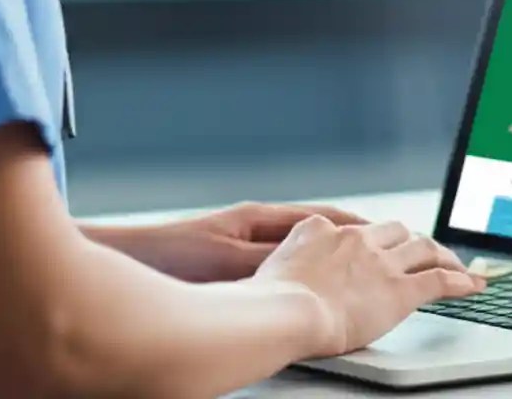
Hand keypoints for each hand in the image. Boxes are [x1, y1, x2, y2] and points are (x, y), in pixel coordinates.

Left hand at [84, 202, 366, 282]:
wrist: (126, 261)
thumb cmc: (170, 256)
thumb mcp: (229, 260)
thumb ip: (271, 262)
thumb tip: (308, 262)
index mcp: (260, 218)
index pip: (324, 217)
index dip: (358, 227)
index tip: (385, 236)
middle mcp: (254, 228)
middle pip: (317, 231)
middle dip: (350, 242)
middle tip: (384, 253)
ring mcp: (242, 246)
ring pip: (300, 252)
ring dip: (328, 261)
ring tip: (357, 273)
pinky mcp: (229, 267)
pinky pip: (279, 269)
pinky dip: (301, 276)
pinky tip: (305, 294)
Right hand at [252, 216, 484, 357]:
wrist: (285, 312)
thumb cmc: (268, 302)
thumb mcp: (270, 269)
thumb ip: (286, 266)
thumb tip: (279, 280)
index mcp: (322, 229)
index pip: (355, 230)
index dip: (372, 241)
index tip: (377, 248)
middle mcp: (356, 239)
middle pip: (395, 231)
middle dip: (411, 241)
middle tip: (422, 252)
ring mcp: (380, 262)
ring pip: (423, 248)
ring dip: (443, 256)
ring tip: (456, 266)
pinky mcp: (400, 289)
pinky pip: (439, 279)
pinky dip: (460, 281)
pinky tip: (472, 285)